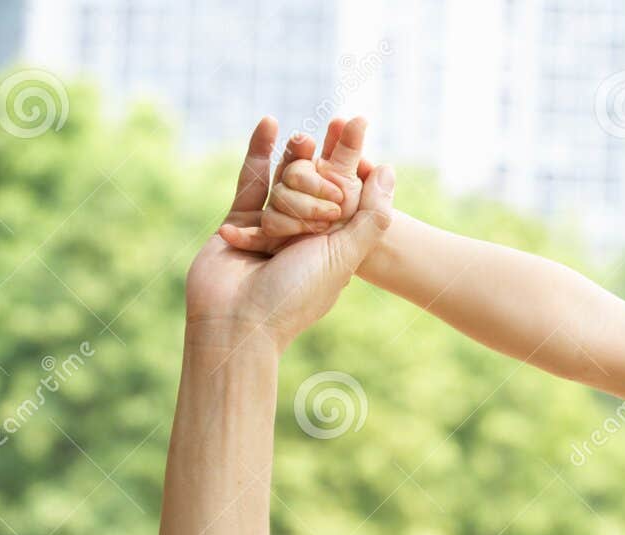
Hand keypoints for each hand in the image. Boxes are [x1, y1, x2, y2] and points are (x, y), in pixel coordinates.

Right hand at [184, 116, 392, 352]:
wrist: (235, 323)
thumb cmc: (293, 296)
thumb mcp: (344, 256)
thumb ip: (370, 217)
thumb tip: (389, 170)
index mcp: (335, 247)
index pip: (349, 196)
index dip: (356, 161)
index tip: (361, 124)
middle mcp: (305, 237)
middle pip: (318, 184)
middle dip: (330, 153)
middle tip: (342, 120)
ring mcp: (272, 229)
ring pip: (286, 180)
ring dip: (296, 155)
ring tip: (307, 132)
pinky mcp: (240, 222)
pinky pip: (251, 181)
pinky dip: (258, 152)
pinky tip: (269, 123)